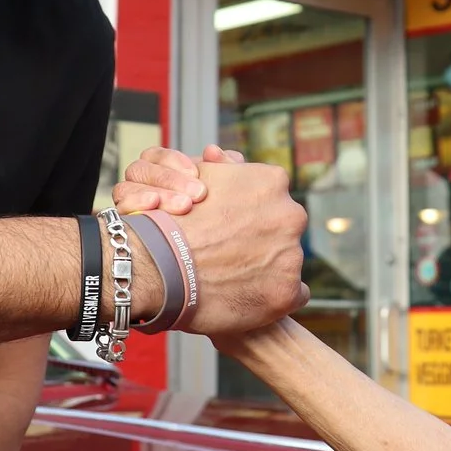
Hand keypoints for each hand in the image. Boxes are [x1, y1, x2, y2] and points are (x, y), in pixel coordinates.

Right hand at [113, 143, 237, 215]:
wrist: (206, 245)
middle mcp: (139, 183)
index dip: (173, 161)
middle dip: (168, 180)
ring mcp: (128, 202)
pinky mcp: (124, 222)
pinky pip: (120, 210)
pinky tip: (155, 210)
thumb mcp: (223, 187)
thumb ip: (224, 166)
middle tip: (197, 194)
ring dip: (152, 194)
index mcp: (158, 169)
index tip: (196, 173)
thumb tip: (212, 152)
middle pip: (140, 170)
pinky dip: (135, 206)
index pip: (155, 155)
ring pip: (125, 189)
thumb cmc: (212, 211)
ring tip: (181, 206)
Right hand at [118, 147, 306, 335]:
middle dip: (263, 240)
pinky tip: (248, 296)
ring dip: (267, 269)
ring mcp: (291, 255)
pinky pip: (294, 295)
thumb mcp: (199, 177)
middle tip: (230, 255)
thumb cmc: (172, 221)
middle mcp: (290, 215)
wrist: (156, 265)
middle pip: (284, 229)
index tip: (231, 229)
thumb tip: (222, 154)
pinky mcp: (286, 292)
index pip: (273, 198)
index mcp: (272, 182)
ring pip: (287, 262)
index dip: (251, 215)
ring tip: (232, 279)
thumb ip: (223, 167)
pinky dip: (274, 297)